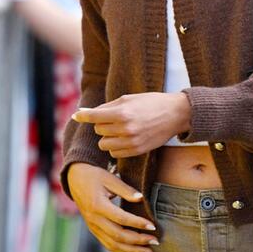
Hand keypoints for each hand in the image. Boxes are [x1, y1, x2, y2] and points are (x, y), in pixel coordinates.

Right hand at [66, 163, 158, 251]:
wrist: (75, 179)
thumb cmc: (95, 176)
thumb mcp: (110, 178)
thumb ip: (126, 190)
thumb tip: (141, 199)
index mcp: (97, 205)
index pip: (121, 218)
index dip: (138, 224)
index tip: (152, 226)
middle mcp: (94, 218)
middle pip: (117, 235)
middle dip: (138, 240)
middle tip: (155, 241)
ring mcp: (92, 226)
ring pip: (113, 244)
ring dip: (131, 250)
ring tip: (148, 251)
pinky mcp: (93, 229)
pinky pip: (107, 244)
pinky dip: (122, 250)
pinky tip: (134, 250)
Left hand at [72, 92, 191, 158]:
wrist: (175, 114)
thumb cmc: (150, 102)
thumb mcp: (128, 99)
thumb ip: (107, 107)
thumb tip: (86, 113)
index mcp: (122, 113)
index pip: (94, 117)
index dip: (83, 116)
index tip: (76, 115)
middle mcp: (126, 129)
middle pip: (98, 130)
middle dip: (102, 124)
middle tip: (112, 118)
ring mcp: (131, 142)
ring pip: (104, 144)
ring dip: (107, 137)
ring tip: (117, 129)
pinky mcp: (137, 151)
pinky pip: (115, 152)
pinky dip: (115, 145)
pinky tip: (123, 137)